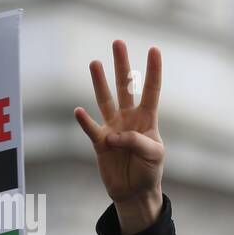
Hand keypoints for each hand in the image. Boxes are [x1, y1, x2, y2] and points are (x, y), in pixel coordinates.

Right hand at [75, 40, 164, 233]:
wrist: (134, 192)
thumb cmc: (149, 171)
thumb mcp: (154, 155)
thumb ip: (137, 141)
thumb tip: (113, 135)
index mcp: (147, 119)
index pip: (151, 90)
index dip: (153, 71)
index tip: (154, 49)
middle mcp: (128, 118)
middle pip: (125, 87)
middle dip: (122, 65)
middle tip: (118, 42)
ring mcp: (113, 128)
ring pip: (105, 100)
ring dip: (99, 83)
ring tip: (95, 62)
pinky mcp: (99, 142)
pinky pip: (91, 128)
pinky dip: (85, 121)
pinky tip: (79, 111)